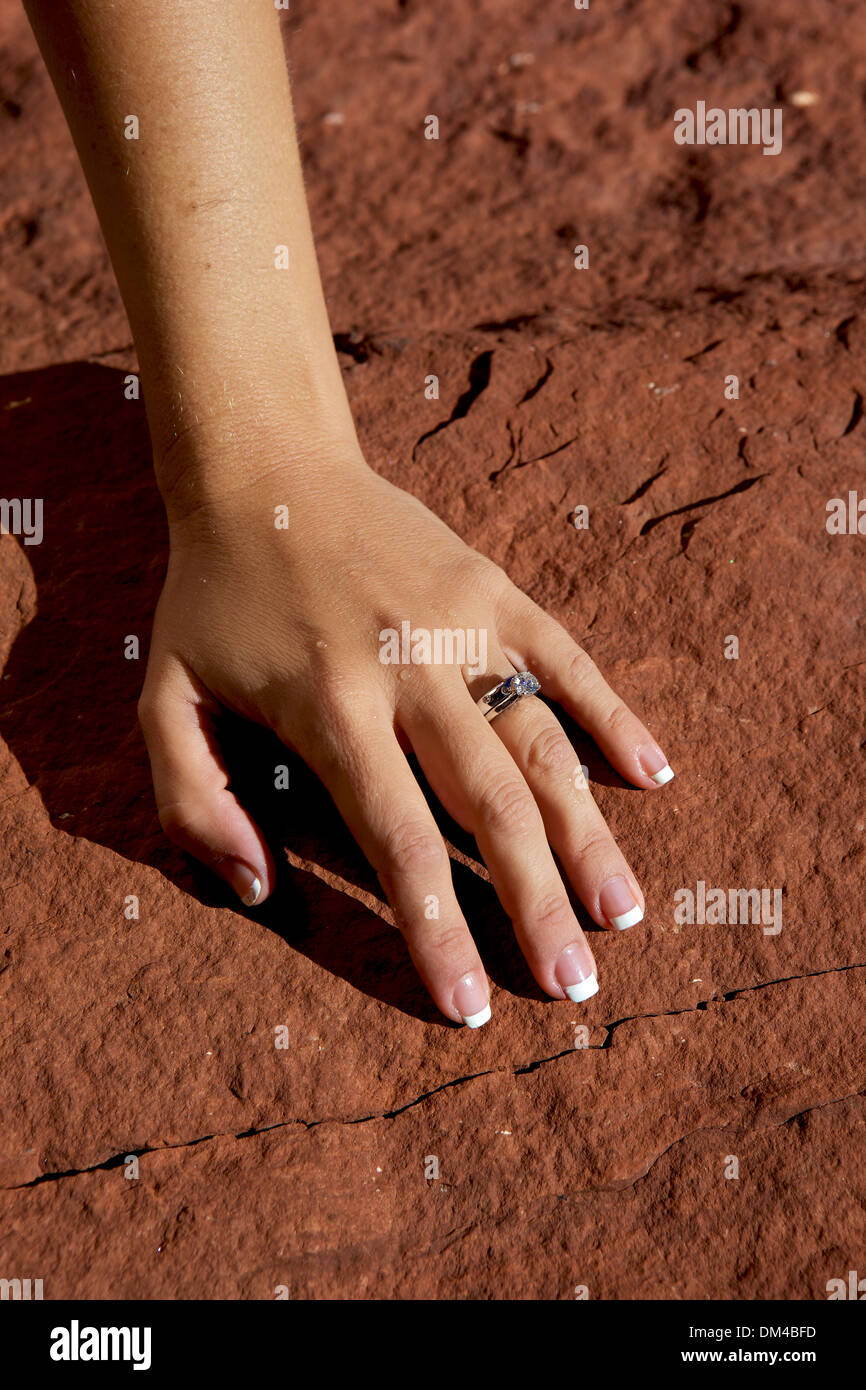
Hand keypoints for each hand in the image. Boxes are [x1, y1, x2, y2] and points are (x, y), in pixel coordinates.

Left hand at [138, 450, 673, 1025]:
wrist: (264, 469)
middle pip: (487, 804)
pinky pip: (566, 656)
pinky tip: (653, 775)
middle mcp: (407, 669)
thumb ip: (195, 803)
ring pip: (540, 740)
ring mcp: (461, 623)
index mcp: (328, 707)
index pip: (395, 839)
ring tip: (623, 909)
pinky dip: (612, 715)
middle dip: (534, 902)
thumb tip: (258, 891)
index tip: (473, 1004)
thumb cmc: (212, 599)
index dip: (438, 929)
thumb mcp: (163, 699)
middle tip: (577, 983)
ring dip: (586, 831)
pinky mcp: (493, 587)